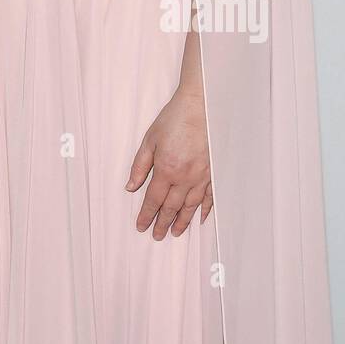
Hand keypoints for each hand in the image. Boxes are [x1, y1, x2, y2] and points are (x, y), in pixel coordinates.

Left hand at [124, 85, 212, 239]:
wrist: (201, 107)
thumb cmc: (174, 120)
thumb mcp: (149, 140)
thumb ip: (140, 166)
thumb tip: (131, 187)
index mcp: (166, 169)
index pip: (153, 200)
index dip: (147, 215)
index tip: (142, 227)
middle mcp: (185, 178)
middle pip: (172, 207)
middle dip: (163, 223)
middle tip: (157, 236)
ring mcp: (202, 177)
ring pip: (191, 206)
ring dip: (182, 221)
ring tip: (175, 233)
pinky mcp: (213, 172)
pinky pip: (209, 197)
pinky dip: (204, 209)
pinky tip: (200, 218)